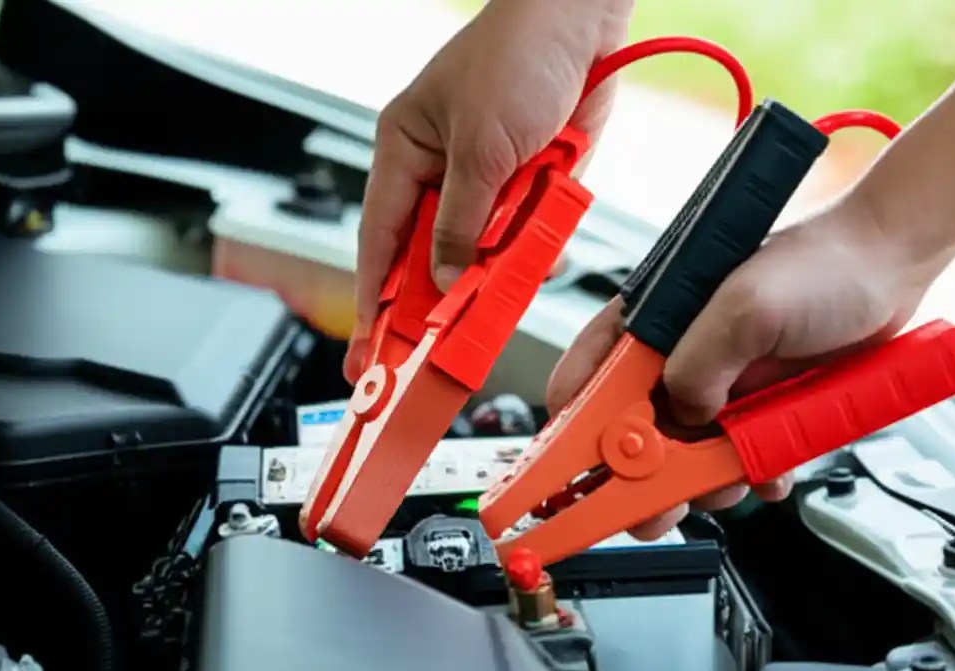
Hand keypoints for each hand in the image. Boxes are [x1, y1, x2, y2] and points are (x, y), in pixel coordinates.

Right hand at [346, 0, 634, 382]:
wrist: (585, 22)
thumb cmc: (518, 51)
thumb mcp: (482, 145)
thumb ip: (463, 219)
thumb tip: (449, 277)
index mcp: (405, 152)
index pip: (380, 240)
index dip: (373, 297)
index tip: (369, 344)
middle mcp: (441, 170)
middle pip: (426, 255)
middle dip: (430, 302)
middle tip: (426, 353)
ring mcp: (486, 180)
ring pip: (478, 251)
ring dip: (489, 276)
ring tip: (488, 313)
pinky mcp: (528, 184)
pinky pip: (522, 235)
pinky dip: (529, 253)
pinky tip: (533, 267)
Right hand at [546, 195, 937, 539]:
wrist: (892, 265)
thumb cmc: (820, 261)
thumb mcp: (746, 308)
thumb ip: (701, 366)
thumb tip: (687, 419)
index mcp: (653, 321)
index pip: (588, 381)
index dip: (574, 434)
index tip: (573, 480)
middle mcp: (676, 353)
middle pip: (633, 431)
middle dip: (642, 477)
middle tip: (650, 512)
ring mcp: (717, 380)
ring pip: (688, 452)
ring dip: (705, 479)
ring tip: (729, 482)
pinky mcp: (756, 402)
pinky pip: (741, 453)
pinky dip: (752, 471)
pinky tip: (769, 471)